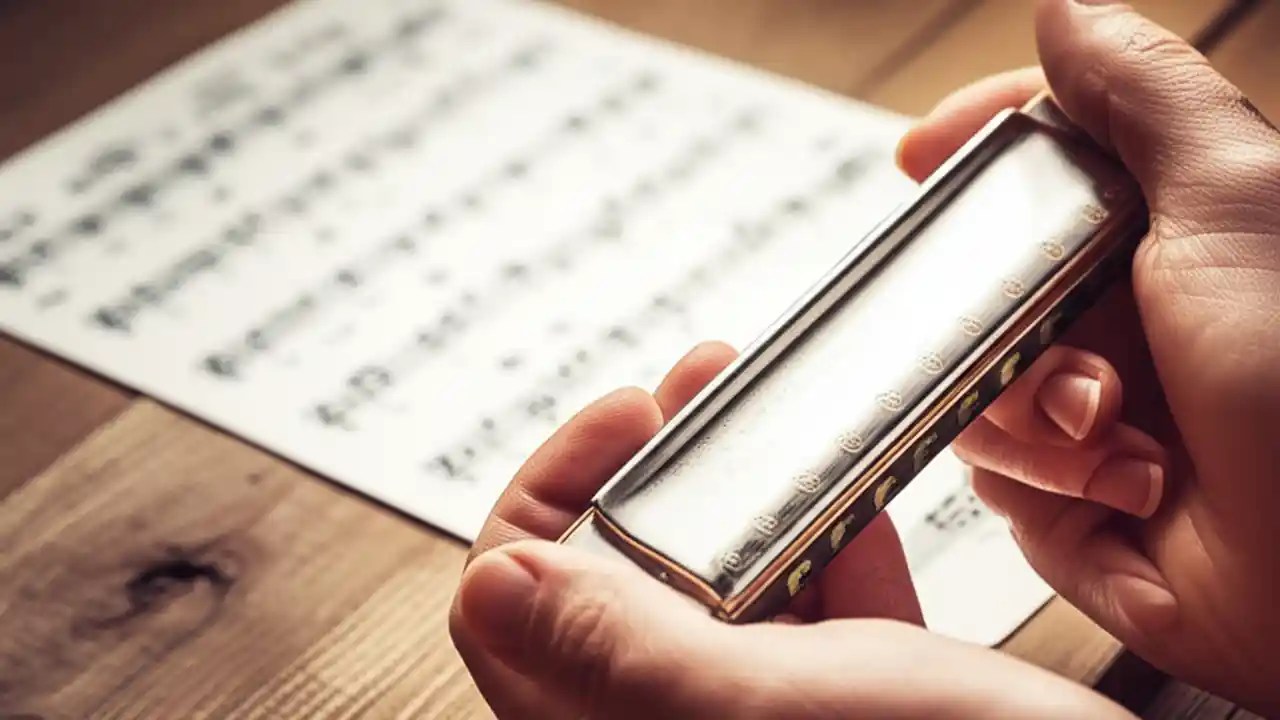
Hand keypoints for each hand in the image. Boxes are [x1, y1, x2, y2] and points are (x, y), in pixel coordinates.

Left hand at [450, 342, 1132, 718]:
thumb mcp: (768, 702)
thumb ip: (621, 649)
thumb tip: (492, 582)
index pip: (511, 614)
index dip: (550, 498)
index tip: (626, 418)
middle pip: (616, 580)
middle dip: (655, 467)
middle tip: (696, 386)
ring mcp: (763, 713)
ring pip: (716, 582)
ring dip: (743, 488)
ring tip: (766, 402)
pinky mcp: (844, 702)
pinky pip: (809, 608)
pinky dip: (828, 540)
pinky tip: (854, 489)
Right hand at [896, 0, 1279, 713]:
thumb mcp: (1240, 204)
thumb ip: (1145, 96)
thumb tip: (1065, 14)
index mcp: (1176, 230)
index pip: (1052, 154)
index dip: (982, 143)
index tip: (923, 152)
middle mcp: (1132, 312)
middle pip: (985, 270)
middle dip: (1001, 311)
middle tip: (1069, 341)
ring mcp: (1096, 404)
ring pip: (974, 372)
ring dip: (1034, 407)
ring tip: (1115, 434)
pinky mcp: (1070, 493)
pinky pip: (990, 464)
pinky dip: (1046, 477)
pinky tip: (1125, 489)